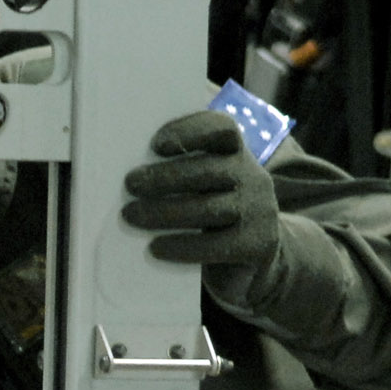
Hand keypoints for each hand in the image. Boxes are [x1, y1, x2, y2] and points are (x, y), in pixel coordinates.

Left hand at [122, 108, 281, 270]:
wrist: (251, 260)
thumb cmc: (212, 215)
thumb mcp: (202, 188)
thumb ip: (180, 174)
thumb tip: (134, 173)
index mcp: (237, 154)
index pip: (222, 129)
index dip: (191, 131)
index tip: (157, 144)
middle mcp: (253, 177)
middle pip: (208, 170)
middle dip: (165, 177)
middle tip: (130, 184)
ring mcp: (260, 210)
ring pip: (209, 208)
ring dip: (165, 211)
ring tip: (131, 215)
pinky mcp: (259, 244)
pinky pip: (216, 245)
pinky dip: (182, 246)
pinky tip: (155, 247)